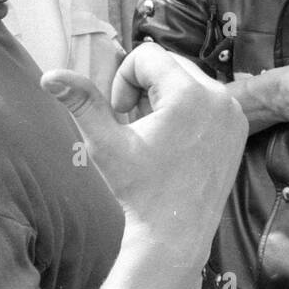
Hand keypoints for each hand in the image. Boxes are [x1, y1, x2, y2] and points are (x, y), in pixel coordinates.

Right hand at [42, 44, 246, 268]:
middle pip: (169, 64)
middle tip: (138, 125)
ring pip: (189, 79)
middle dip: (146, 87)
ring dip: (166, 97)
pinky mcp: (239, 125)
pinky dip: (189, 109)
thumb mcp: (105, 144)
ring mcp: (233, 111)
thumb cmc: (139, 189)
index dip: (124, 81)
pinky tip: (178, 142)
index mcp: (189, 94)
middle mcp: (219, 96)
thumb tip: (49, 76)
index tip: (122, 115)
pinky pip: (209, 97)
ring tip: (158, 135)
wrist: (175, 233)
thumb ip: (82, 102)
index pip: (146, 55)